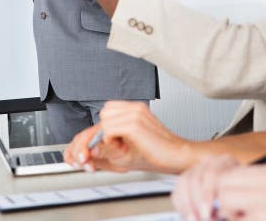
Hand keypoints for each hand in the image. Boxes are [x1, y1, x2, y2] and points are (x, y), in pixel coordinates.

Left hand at [63, 101, 193, 173]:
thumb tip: (88, 147)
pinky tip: (122, 147)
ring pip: (104, 121)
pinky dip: (110, 141)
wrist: (176, 157)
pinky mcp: (135, 123)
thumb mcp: (126, 151)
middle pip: (103, 114)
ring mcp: (135, 113)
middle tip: (101, 151)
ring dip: (106, 138)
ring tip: (120, 148)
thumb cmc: (155, 154)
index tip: (89, 150)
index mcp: (134, 111)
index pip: (106, 113)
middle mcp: (134, 108)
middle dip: (97, 134)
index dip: (95, 133)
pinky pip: (108, 129)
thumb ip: (106, 148)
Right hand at [171, 154, 239, 220]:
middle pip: (195, 178)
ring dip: (187, 206)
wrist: (236, 195)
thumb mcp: (241, 196)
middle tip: (202, 218)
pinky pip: (177, 192)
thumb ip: (231, 201)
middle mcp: (208, 162)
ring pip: (183, 183)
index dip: (207, 193)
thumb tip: (221, 209)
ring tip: (194, 220)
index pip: (211, 173)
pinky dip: (182, 207)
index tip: (207, 212)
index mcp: (225, 161)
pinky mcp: (185, 182)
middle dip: (196, 202)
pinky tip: (190, 217)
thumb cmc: (241, 197)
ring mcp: (195, 170)